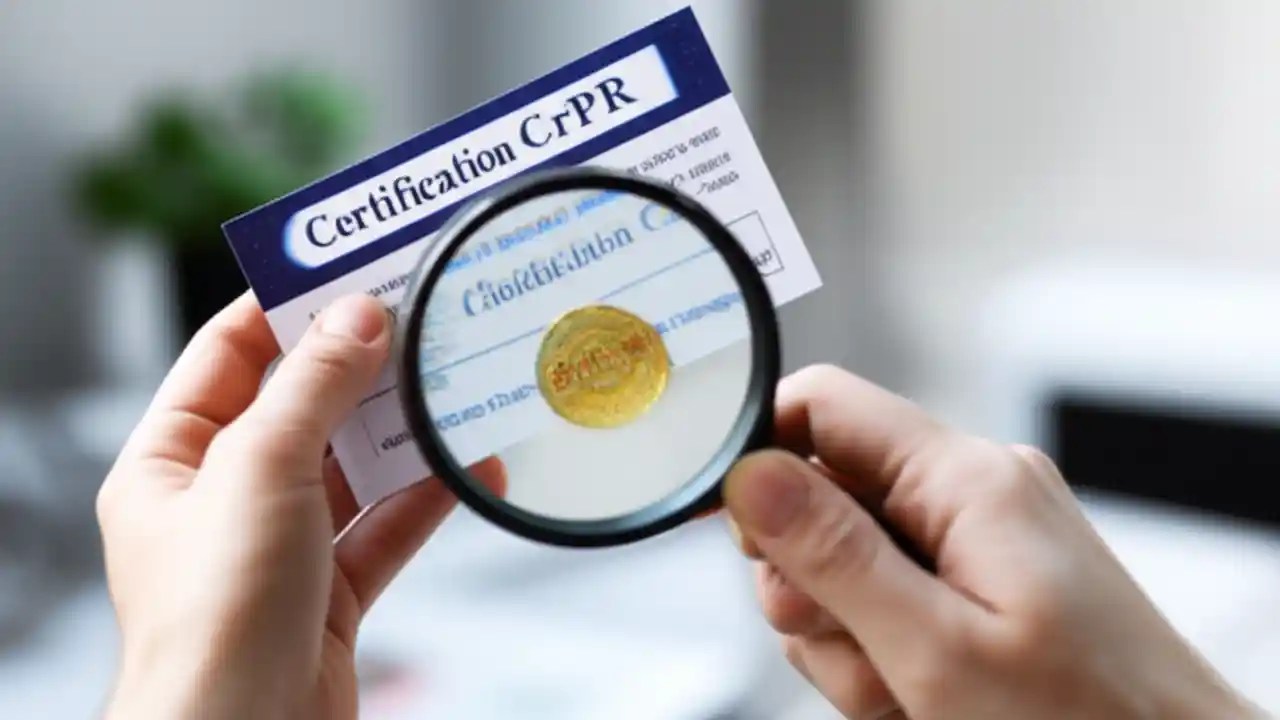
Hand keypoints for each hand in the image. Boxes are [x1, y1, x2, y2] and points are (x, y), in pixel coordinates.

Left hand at [96, 293, 503, 719]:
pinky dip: (428, 497)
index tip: (347, 269)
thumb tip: (359, 317)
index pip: (227, 355)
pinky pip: (386, 527)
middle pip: (299, 407)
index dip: (285, 307)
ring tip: (453, 383)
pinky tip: (470, 467)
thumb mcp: (260, 468)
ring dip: (402, 432)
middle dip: (359, 365)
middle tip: (416, 315)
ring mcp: (279, 547)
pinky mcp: (331, 592)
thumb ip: (314, 386)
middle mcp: (221, 500)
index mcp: (170, 463)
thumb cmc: (216, 618)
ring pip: (351, 467)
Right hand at [724, 365, 1264, 719]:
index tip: (733, 525)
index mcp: (966, 480)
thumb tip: (751, 473)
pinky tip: (918, 694)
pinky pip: (884, 596)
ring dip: (845, 636)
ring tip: (904, 692)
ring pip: (841, 560)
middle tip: (853, 649)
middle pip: (820, 495)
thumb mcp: (936, 651)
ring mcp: (977, 538)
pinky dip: (880, 651)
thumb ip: (836, 556)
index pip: (822, 404)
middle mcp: (971, 491)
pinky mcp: (979, 580)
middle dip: (809, 583)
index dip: (758, 454)